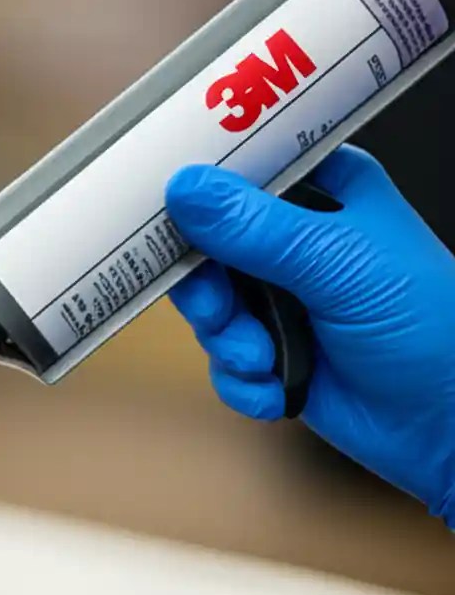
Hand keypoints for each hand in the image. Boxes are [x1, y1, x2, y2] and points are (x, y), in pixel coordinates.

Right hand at [165, 145, 454, 520]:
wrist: (449, 425)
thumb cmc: (429, 327)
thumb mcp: (338, 263)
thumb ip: (256, 228)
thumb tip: (185, 188)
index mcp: (325, 192)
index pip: (244, 169)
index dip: (201, 188)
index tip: (167, 210)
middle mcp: (297, 241)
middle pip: (207, 243)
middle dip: (206, 287)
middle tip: (218, 308)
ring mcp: (282, 299)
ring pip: (208, 307)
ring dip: (225, 340)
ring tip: (260, 359)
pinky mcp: (274, 353)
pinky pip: (221, 360)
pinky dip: (239, 380)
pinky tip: (273, 390)